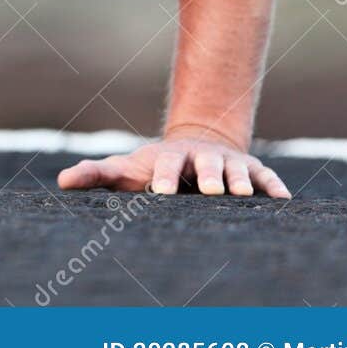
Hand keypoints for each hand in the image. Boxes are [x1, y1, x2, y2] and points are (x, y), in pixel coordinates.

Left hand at [56, 128, 290, 197]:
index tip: (159, 192)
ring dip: (242, 180)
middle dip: (208, 175)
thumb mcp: (125, 169)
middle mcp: (201, 158)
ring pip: (238, 169)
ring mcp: (228, 163)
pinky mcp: (252, 172)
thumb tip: (61, 181)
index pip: (166, 165)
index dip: (164, 177)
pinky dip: (275, 187)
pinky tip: (285, 201)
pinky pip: (267, 178)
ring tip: (244, 194)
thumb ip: (95, 174)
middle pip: (205, 164)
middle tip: (211, 190)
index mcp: (170, 158)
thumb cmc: (153, 167)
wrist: (195, 146)